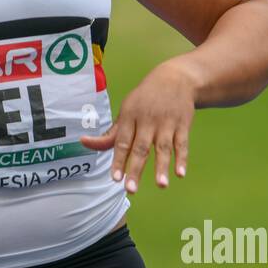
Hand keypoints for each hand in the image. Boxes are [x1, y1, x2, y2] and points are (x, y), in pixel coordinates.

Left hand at [80, 59, 197, 192]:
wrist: (175, 78)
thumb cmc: (144, 100)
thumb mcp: (126, 111)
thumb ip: (111, 134)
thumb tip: (84, 143)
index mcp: (130, 116)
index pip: (122, 142)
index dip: (118, 160)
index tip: (114, 178)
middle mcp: (148, 120)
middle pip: (141, 148)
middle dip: (136, 169)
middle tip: (131, 189)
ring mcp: (166, 123)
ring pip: (164, 148)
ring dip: (162, 167)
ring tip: (161, 185)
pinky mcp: (183, 125)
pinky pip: (182, 144)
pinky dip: (182, 159)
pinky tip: (180, 174)